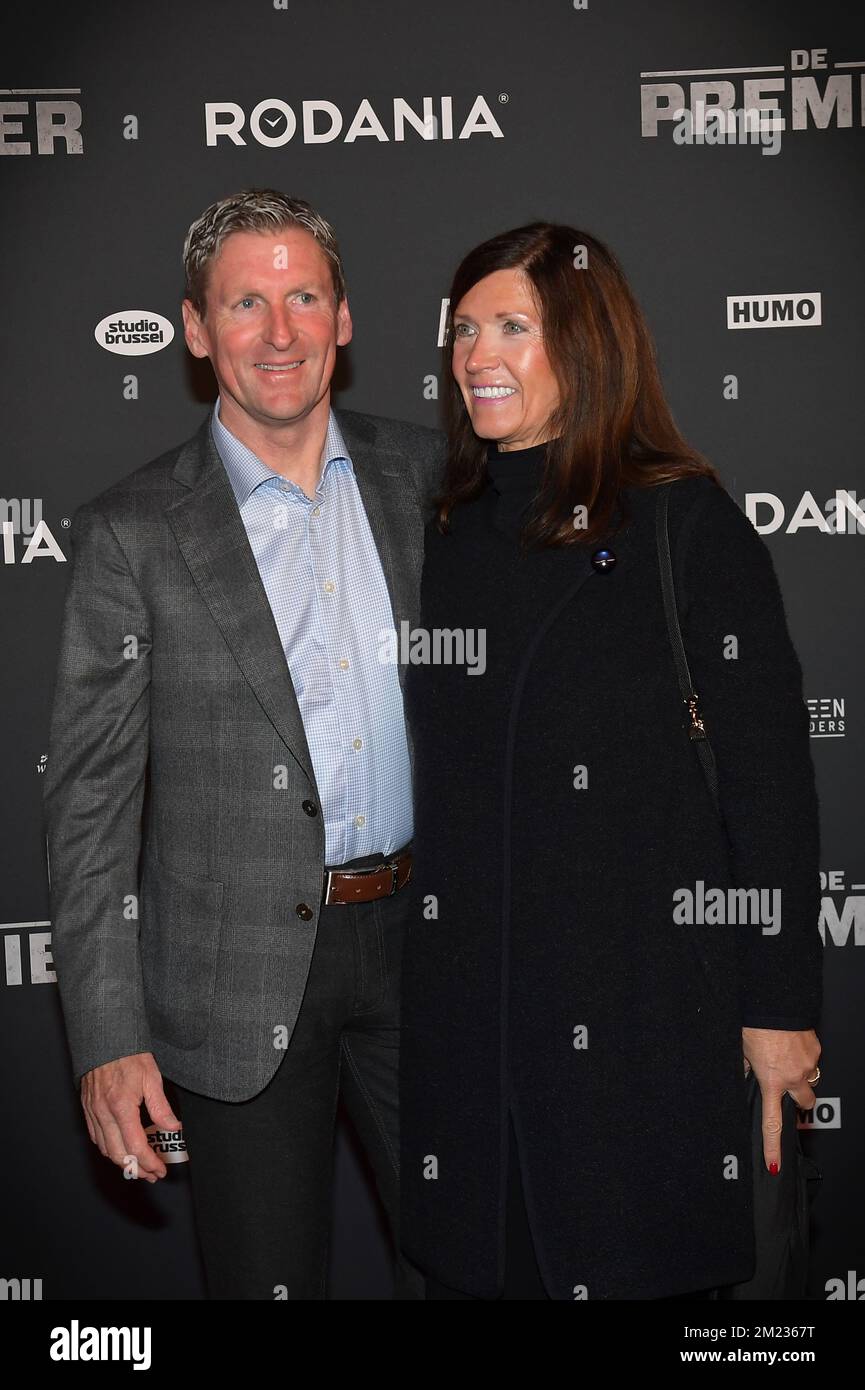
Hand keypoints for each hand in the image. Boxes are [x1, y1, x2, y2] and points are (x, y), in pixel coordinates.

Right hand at [81, 1052, 180, 1183]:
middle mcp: (104, 1113)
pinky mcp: (87, 1109)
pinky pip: (96, 1137)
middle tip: (151, 1174)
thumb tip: (172, 1128)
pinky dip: (108, 1149)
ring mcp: (93, 1112)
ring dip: (122, 1162)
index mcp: (121, 1107)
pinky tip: (120, 1149)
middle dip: (136, 1169)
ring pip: (105, 1149)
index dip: (150, 1163)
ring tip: (138, 1166)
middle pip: (118, 1154)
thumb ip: (161, 1107)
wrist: (105, 1040)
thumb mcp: (152, 1077)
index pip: (136, 1146)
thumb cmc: (129, 1055)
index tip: (160, 1169)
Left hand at [741, 1027, 820, 1173]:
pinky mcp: (815, 1049)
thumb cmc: (755, 1024)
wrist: (775, 1002)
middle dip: (799, 1100)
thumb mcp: (741, 1050)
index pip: (772, 1123)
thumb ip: (746, 1068)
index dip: (773, 1147)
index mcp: (771, 1081)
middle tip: (787, 1089)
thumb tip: (747, 1075)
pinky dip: (802, 1057)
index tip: (774, 1165)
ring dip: (799, 1075)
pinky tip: (790, 1043)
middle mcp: (793, 1076)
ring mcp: (807, 1064)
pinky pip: (811, 1060)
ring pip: (809, 1079)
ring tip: (784, 1057)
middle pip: (805, 1103)